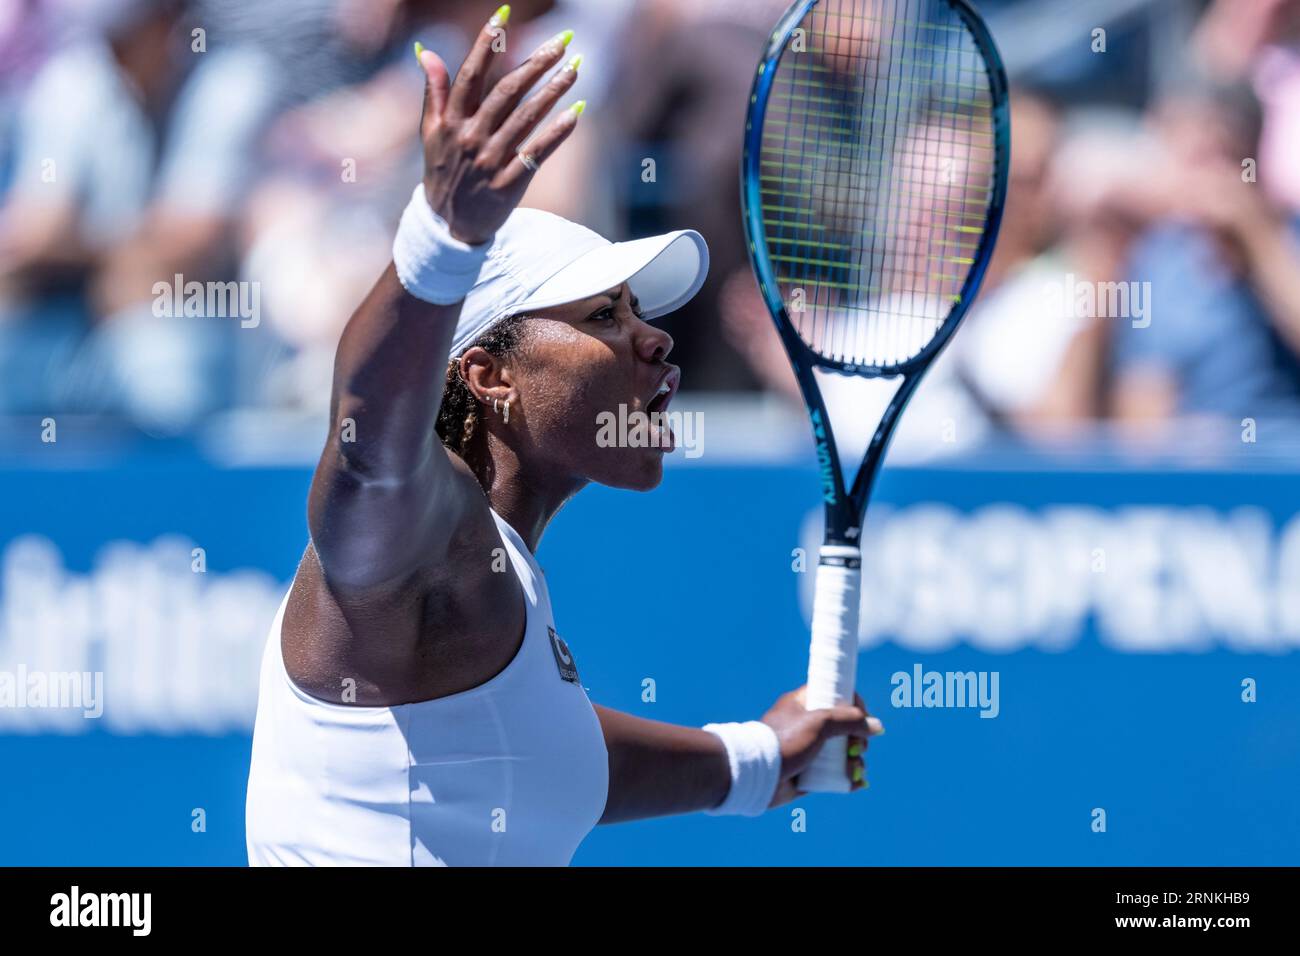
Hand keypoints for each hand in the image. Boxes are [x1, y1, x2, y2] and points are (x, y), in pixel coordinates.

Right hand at [414, 13, 581, 244]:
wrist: (447, 226)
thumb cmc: (442, 172)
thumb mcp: (429, 133)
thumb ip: (433, 92)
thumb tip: (427, 52)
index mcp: (451, 121)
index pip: (471, 74)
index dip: (486, 42)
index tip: (505, 12)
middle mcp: (472, 138)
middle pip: (508, 91)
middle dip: (536, 62)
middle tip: (562, 40)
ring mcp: (491, 162)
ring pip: (528, 118)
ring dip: (554, 90)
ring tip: (576, 67)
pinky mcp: (509, 184)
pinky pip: (538, 153)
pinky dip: (558, 132)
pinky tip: (577, 112)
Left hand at [761, 687, 882, 806]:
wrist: (757, 775)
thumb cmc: (784, 741)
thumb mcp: (819, 722)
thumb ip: (848, 720)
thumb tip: (877, 726)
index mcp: (803, 704)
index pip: (834, 695)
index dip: (853, 704)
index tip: (862, 716)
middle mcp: (806, 726)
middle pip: (844, 728)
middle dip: (858, 739)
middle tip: (857, 747)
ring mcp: (808, 751)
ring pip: (842, 753)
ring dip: (856, 762)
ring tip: (854, 768)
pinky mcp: (809, 774)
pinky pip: (835, 775)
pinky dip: (848, 779)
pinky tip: (856, 783)